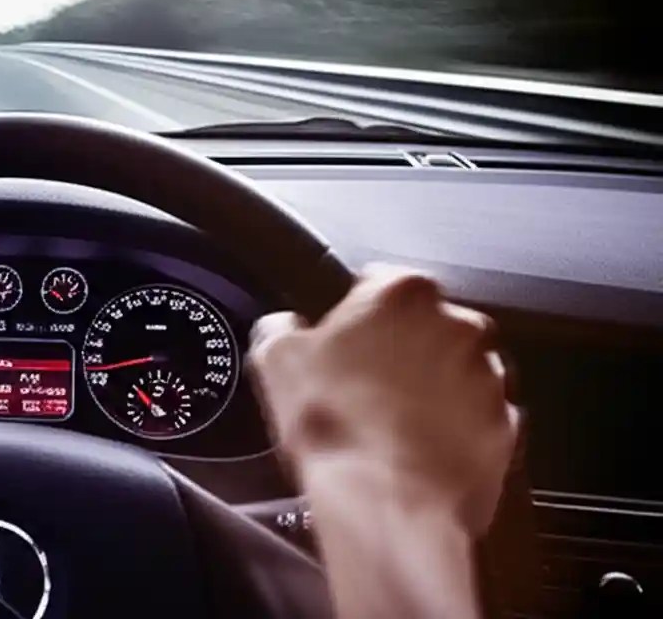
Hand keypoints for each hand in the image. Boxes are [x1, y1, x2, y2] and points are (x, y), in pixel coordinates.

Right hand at [249, 265, 518, 536]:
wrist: (386, 504)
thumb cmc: (336, 427)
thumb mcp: (277, 362)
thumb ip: (280, 328)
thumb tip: (281, 327)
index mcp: (403, 292)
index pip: (378, 281)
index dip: (354, 313)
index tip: (342, 340)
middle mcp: (458, 324)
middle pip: (424, 325)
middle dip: (398, 349)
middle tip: (361, 386)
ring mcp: (489, 375)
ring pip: (454, 370)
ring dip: (429, 388)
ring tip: (387, 424)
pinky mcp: (506, 425)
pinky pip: (475, 416)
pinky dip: (453, 427)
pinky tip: (415, 449)